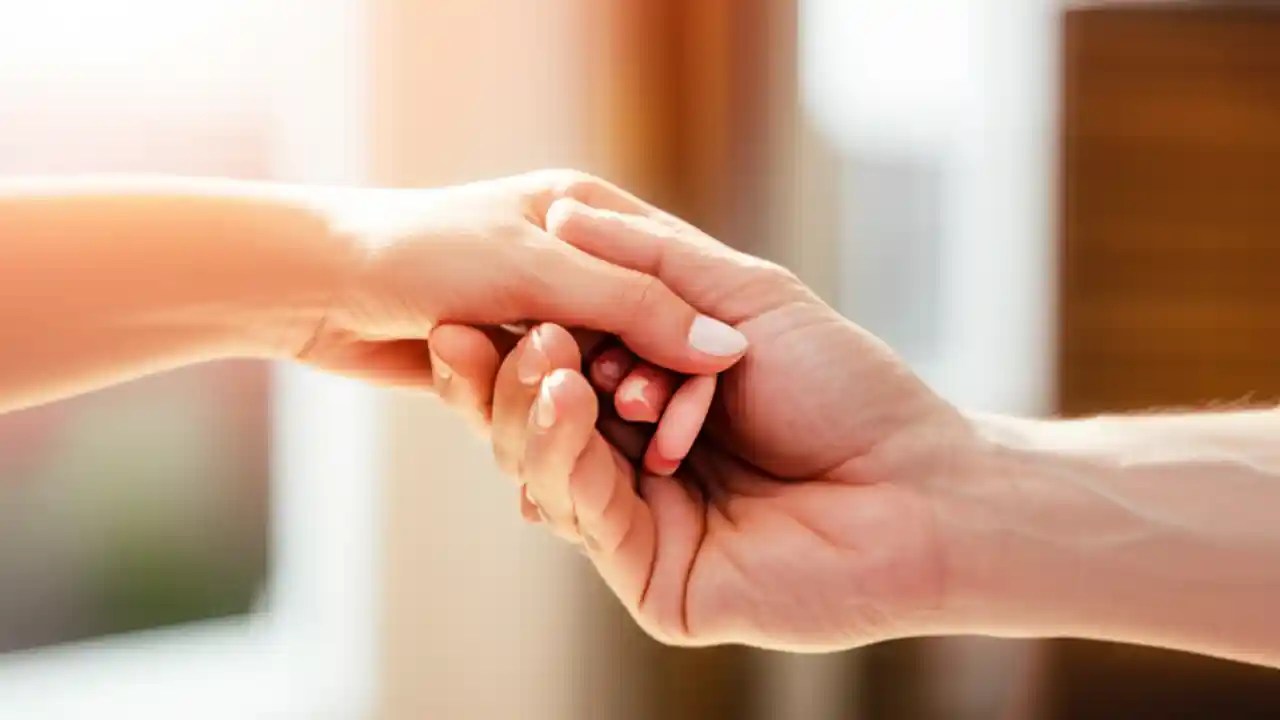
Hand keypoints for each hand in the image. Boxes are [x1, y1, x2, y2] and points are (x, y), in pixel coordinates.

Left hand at [297, 170, 747, 388]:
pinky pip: (537, 397)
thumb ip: (637, 308)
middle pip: (634, 336)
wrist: (316, 284)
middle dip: (624, 381)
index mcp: (591, 216)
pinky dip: (528, 414)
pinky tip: (524, 433)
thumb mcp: (542, 272)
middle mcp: (571, 263)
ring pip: (585, 375)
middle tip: (622, 418)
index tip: (699, 394)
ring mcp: (534, 311)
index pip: (670, 281)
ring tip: (546, 411)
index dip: (684, 338)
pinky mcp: (499, 358)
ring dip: (567, 401)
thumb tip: (726, 350)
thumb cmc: (425, 253)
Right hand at [435, 191, 982, 651]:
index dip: (516, 336)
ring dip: (530, 410)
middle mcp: (639, 467)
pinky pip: (587, 519)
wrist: (920, 485)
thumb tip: (558, 215)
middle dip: (504, 377)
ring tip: (541, 356)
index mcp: (655, 405)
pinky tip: (563, 403)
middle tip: (471, 328)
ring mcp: (644, 527)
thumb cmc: (846, 390)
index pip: (559, 371)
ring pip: (547, 472)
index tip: (472, 296)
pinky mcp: (655, 581)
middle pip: (536, 426)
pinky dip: (566, 459)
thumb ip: (650, 264)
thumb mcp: (743, 302)